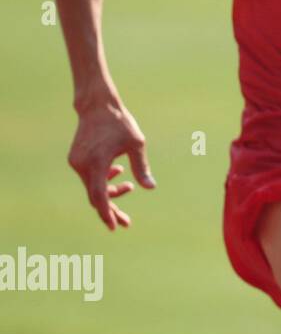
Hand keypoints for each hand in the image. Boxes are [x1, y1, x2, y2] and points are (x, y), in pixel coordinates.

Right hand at [67, 100, 155, 230]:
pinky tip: (119, 172)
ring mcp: (76, 162)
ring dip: (109, 192)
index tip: (114, 226)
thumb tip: (150, 188)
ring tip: (129, 187)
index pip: (99, 196)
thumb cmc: (120, 123)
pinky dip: (103, 180)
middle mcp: (82, 165)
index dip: (107, 213)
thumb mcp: (136, 144)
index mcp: (96, 163)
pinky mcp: (76, 159)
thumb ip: (141, 167)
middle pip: (95, 196)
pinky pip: (90, 177)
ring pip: (92, 187)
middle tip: (126, 222)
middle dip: (111, 210)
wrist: (97, 106)